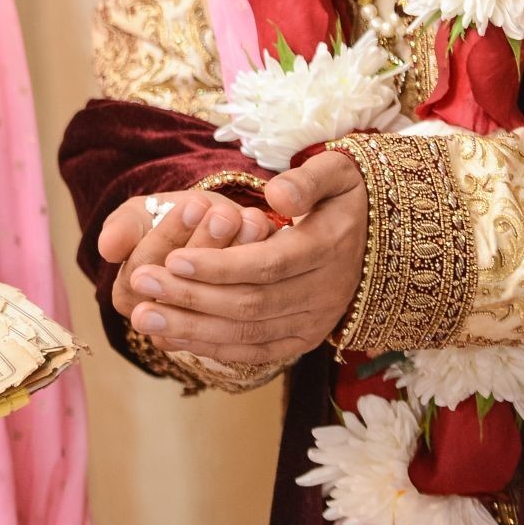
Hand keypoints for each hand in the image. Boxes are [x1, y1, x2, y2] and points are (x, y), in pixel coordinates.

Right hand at [99, 189, 276, 321]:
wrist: (200, 233)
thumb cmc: (163, 223)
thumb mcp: (139, 216)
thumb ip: (123, 227)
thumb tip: (107, 248)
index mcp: (129, 294)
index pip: (147, 268)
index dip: (171, 236)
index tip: (194, 205)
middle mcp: (160, 320)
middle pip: (185, 286)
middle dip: (208, 245)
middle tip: (225, 214)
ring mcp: (198, 327)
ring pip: (220, 299)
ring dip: (236, 254)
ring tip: (247, 219)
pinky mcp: (232, 329)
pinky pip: (247, 309)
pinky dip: (258, 267)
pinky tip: (262, 234)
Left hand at [125, 150, 367, 365]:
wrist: (383, 239)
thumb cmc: (346, 197)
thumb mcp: (338, 172)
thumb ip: (308, 180)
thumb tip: (278, 195)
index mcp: (327, 249)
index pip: (266, 265)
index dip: (218, 266)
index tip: (172, 260)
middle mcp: (324, 294)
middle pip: (250, 304)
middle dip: (191, 298)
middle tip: (141, 286)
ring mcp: (315, 322)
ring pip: (248, 334)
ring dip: (193, 329)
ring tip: (144, 318)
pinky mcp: (304, 340)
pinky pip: (256, 352)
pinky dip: (213, 349)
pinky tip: (172, 339)